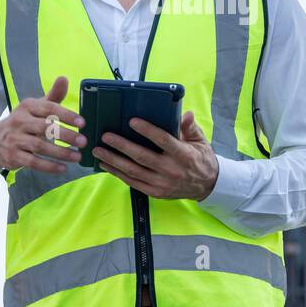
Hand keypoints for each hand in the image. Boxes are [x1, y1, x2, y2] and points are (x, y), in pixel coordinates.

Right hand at [0, 76, 85, 174]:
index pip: (48, 108)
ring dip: (61, 153)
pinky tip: (63, 168)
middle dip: (66, 135)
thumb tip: (64, 78)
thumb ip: (52, 96)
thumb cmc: (23, 122)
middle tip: (83, 142)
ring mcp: (15, 139)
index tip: (82, 122)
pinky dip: (49, 166)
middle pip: (45, 128)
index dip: (66, 115)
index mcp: (27, 106)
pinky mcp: (13, 156)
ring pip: (40, 146)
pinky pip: (33, 162)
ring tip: (77, 157)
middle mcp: (20, 121)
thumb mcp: (36, 108)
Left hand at [93, 110, 218, 200]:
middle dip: (121, 146)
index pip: (163, 140)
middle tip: (106, 136)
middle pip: (142, 157)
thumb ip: (190, 127)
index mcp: (183, 154)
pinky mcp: (155, 192)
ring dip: (114, 161)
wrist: (207, 186)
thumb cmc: (201, 158)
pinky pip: (133, 183)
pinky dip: (118, 174)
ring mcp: (162, 183)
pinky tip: (106, 166)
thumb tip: (186, 114)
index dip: (147, 131)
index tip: (132, 121)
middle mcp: (171, 170)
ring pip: (133, 171)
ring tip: (98, 151)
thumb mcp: (200, 140)